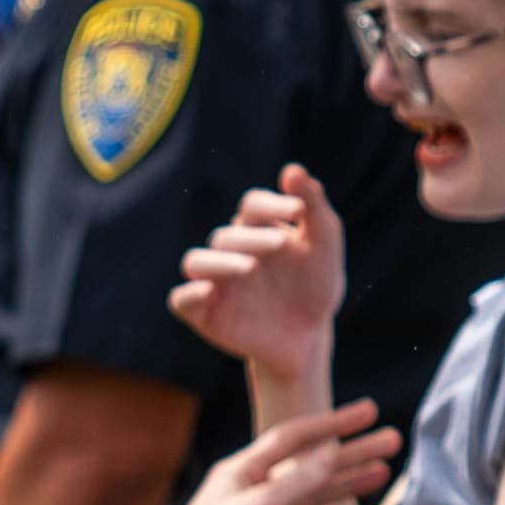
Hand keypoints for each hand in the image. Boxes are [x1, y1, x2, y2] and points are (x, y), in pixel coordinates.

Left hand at [137, 399, 395, 504]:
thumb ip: (297, 482)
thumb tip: (329, 453)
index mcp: (241, 470)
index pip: (294, 437)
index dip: (333, 424)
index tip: (368, 414)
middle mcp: (248, 489)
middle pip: (309, 465)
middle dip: (351, 454)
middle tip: (391, 442)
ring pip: (308, 496)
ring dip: (343, 485)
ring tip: (382, 473)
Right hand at [171, 164, 349, 378]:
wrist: (310, 335)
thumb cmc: (315, 284)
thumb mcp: (324, 244)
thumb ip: (313, 206)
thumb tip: (292, 169)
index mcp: (255, 228)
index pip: (252, 205)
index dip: (272, 204)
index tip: (299, 212)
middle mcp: (229, 251)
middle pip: (227, 235)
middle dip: (255, 238)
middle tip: (283, 246)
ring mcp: (213, 281)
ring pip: (196, 262)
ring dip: (220, 263)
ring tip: (251, 269)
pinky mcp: (203, 313)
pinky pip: (181, 299)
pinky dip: (191, 294)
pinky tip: (211, 292)